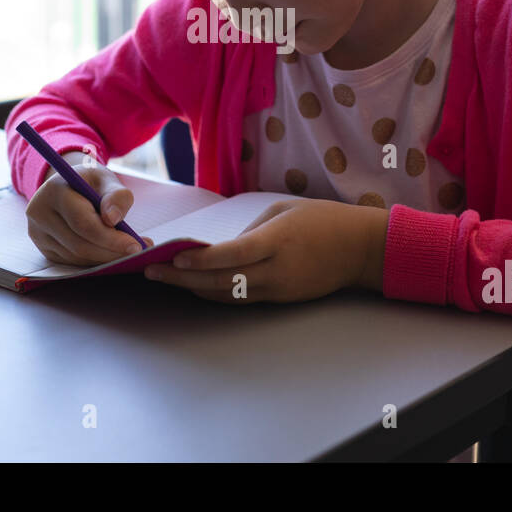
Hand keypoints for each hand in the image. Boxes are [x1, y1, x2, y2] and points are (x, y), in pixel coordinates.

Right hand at [24, 158, 151, 265]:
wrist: (68, 186)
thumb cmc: (90, 182)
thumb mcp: (106, 179)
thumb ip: (116, 195)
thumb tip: (113, 219)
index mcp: (54, 191)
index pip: (82, 222)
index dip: (110, 238)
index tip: (135, 245)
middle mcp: (39, 213)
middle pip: (79, 244)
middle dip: (111, 251)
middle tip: (138, 251)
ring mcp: (38, 234)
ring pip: (76, 257)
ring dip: (106, 258)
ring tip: (129, 251)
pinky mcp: (44, 248)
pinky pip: (72, 262)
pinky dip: (95, 260)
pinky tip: (110, 252)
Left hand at [143, 199, 387, 302]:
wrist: (360, 249)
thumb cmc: (322, 220)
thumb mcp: (283, 212)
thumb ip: (250, 232)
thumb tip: (220, 250)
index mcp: (278, 241)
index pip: (234, 255)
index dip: (203, 260)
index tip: (174, 258)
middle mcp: (276, 270)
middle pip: (223, 280)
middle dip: (183, 278)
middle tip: (151, 271)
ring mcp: (279, 289)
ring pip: (228, 294)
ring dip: (193, 288)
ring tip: (163, 278)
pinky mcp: (281, 299)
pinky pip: (242, 299)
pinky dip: (215, 293)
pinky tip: (193, 286)